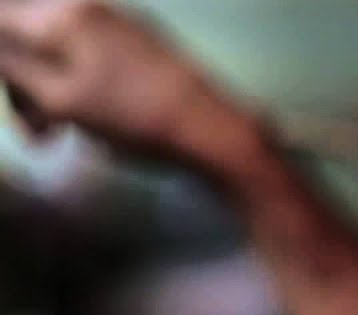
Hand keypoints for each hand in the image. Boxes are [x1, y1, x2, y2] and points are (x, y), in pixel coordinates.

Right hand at [0, 0, 251, 165]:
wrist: (211, 129)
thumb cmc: (132, 119)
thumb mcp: (60, 100)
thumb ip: (14, 67)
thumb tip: (3, 51)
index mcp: (60, 15)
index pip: (1, 20)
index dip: (5, 65)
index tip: (21, 99)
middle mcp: (84, 6)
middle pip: (24, 34)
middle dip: (19, 82)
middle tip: (37, 132)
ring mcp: (114, 21)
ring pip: (55, 48)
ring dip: (44, 89)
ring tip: (56, 134)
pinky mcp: (136, 41)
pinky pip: (85, 54)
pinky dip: (75, 84)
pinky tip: (88, 120)